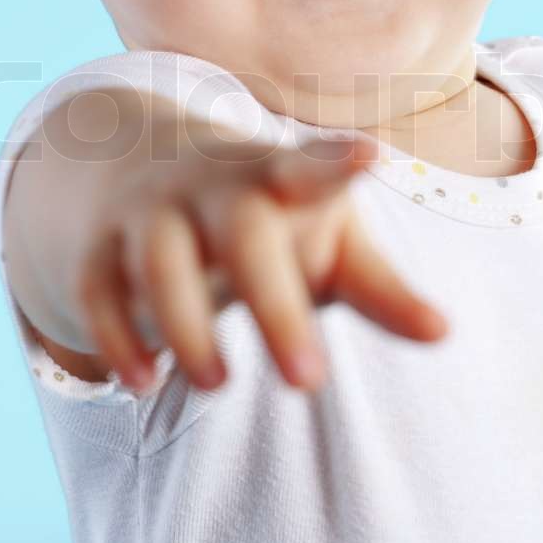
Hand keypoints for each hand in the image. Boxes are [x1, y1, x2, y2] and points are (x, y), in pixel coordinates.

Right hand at [72, 125, 448, 393]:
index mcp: (279, 176)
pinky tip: (143, 383)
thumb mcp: (328, 239)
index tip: (372, 155)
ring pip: (160, 262)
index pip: (312, 164)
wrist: (145, 170)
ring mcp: (150, 213)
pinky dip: (117, 337)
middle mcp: (211, 186)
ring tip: (219, 387)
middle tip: (309, 382)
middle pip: (244, 236)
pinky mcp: (100, 249)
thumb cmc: (270, 216)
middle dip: (275, 307)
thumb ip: (380, 286)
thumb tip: (444, 333)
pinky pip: (98, 289)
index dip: (338, 161)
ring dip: (189, 328)